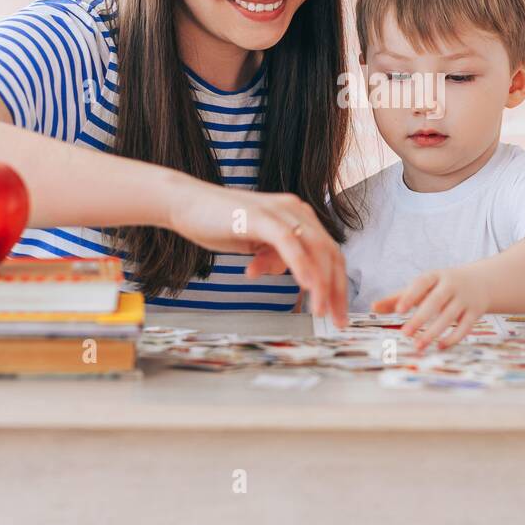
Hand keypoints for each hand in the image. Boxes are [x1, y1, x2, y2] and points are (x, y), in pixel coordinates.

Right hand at [166, 177, 347, 326]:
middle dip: (337, 290)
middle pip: (330, 253)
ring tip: (320, 311)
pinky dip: (301, 265)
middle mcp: (295, 210)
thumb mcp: (254, 245)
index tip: (337, 313)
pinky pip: (289, 243)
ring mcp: (280, 211)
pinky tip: (307, 286)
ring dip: (322, 284)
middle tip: (337, 320)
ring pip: (315, 249)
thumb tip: (283, 269)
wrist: (186, 205)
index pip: (329, 253)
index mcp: (297, 217)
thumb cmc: (218, 223)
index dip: (338, 284)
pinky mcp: (261, 216)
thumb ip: (273, 254)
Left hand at [369, 268, 488, 349]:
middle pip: (435, 301)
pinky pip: (465, 327)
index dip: (410, 295)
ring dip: (433, 332)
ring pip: (449, 317)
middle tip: (405, 334)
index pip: (422, 283)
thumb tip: (373, 307)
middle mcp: (451, 285)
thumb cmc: (442, 286)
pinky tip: (439, 346)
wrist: (481, 281)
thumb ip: (399, 297)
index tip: (398, 310)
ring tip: (418, 346)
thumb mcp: (423, 287)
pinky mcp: (475, 312)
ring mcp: (465, 299)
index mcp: (435, 276)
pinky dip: (453, 338)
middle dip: (420, 318)